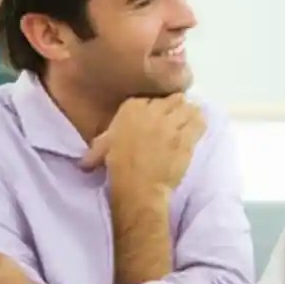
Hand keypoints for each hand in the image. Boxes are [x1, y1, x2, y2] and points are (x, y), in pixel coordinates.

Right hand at [80, 94, 204, 189]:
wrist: (138, 188)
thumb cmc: (118, 168)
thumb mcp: (105, 147)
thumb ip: (103, 140)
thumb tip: (85, 159)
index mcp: (131, 108)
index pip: (152, 95)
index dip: (157, 105)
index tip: (158, 114)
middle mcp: (153, 111)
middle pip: (173, 98)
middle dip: (175, 106)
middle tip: (176, 117)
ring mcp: (171, 124)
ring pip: (188, 106)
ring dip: (189, 113)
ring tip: (188, 121)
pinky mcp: (186, 137)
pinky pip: (199, 122)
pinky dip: (199, 123)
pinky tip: (197, 128)